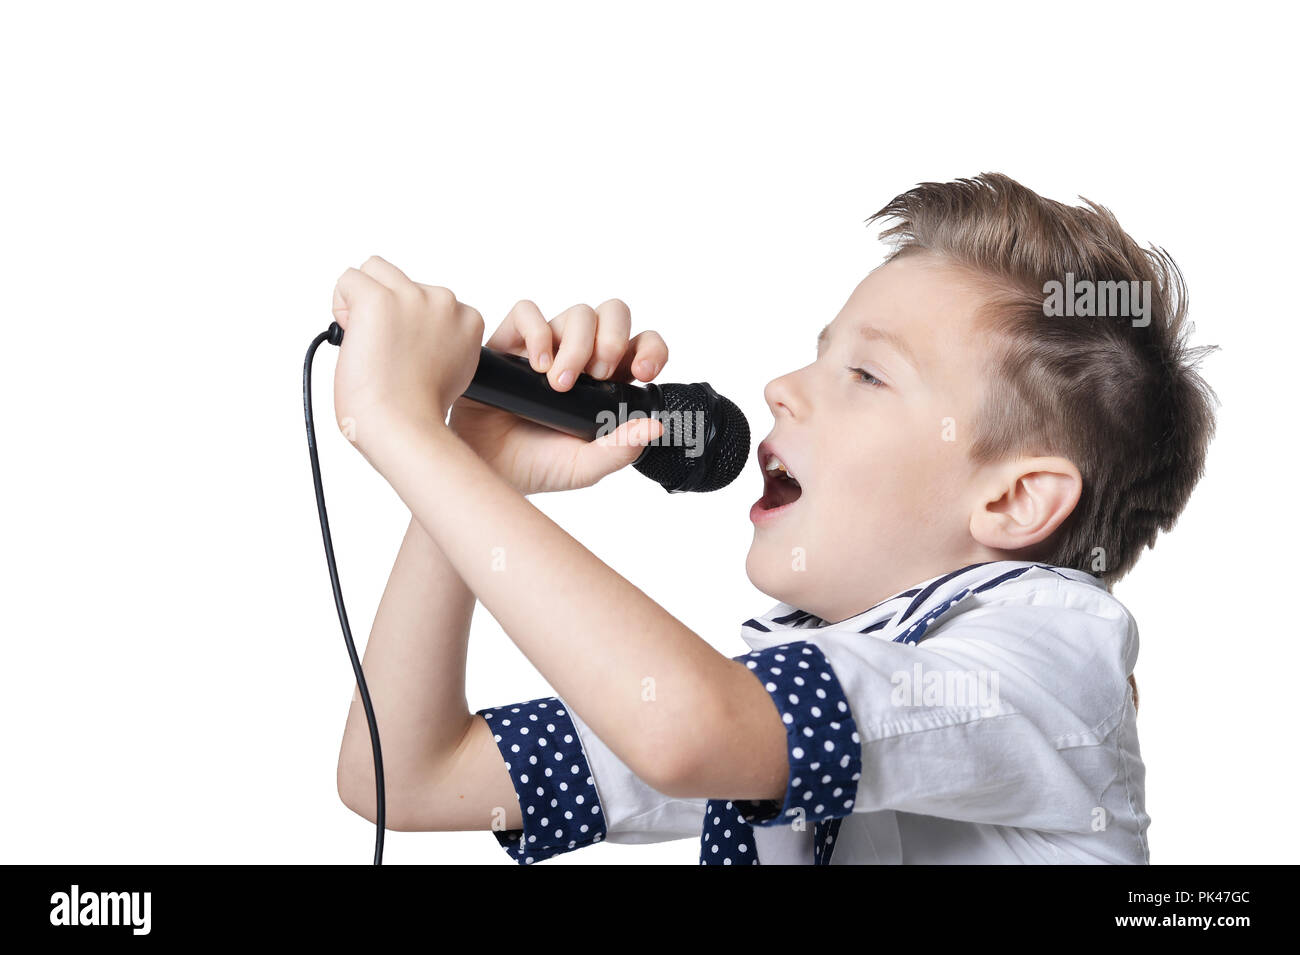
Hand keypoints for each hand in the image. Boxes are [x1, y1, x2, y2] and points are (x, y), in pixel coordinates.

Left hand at [331, 256, 483, 457]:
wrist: (403, 427)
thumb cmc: (418, 412)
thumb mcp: (448, 371)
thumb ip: (438, 342)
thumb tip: (409, 333)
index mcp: (467, 320)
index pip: (430, 300)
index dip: (408, 324)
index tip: (405, 354)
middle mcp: (445, 303)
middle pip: (402, 281)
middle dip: (385, 308)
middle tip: (381, 349)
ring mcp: (413, 297)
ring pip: (374, 270)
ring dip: (362, 298)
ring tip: (364, 338)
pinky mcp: (378, 299)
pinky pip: (348, 279)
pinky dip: (341, 304)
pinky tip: (350, 336)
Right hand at [448, 299, 666, 493]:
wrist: (483, 469)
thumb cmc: (533, 466)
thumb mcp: (583, 467)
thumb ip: (620, 450)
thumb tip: (655, 428)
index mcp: (608, 381)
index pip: (641, 345)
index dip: (651, 349)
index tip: (643, 373)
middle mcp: (581, 356)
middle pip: (612, 315)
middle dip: (613, 338)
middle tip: (599, 373)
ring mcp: (546, 346)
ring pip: (577, 314)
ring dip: (576, 344)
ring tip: (559, 384)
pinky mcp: (510, 341)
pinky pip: (527, 312)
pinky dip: (537, 331)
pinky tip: (537, 365)